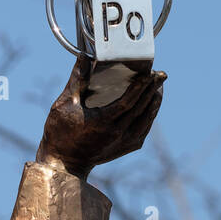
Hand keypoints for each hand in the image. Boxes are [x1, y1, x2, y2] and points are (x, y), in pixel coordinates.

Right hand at [35, 55, 165, 179]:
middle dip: (152, 90)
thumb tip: (84, 56)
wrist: (64, 163)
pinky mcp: (127, 147)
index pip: (128, 102)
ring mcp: (123, 143)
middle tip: (160, 75)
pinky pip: (144, 129)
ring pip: (147, 119)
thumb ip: (78, 79)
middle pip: (141, 109)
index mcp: (102, 122)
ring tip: (159, 86)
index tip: (150, 73)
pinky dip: (150, 115)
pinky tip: (152, 104)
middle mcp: (116, 134)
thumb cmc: (60, 133)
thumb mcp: (65, 104)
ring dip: (155, 102)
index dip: (141, 87)